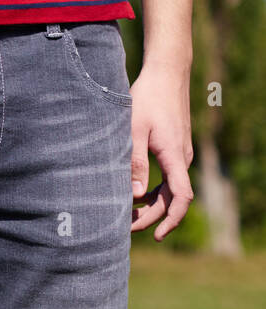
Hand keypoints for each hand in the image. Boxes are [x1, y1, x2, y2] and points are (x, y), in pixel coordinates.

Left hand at [129, 62, 193, 239]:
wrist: (166, 74)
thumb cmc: (146, 98)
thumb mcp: (133, 130)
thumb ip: (134, 162)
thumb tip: (133, 195)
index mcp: (174, 156)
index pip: (180, 196)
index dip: (170, 219)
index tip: (157, 234)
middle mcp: (182, 158)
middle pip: (172, 197)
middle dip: (152, 216)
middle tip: (126, 227)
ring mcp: (180, 153)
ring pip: (170, 187)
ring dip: (152, 203)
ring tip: (128, 214)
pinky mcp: (174, 147)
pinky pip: (168, 176)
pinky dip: (154, 189)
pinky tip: (134, 192)